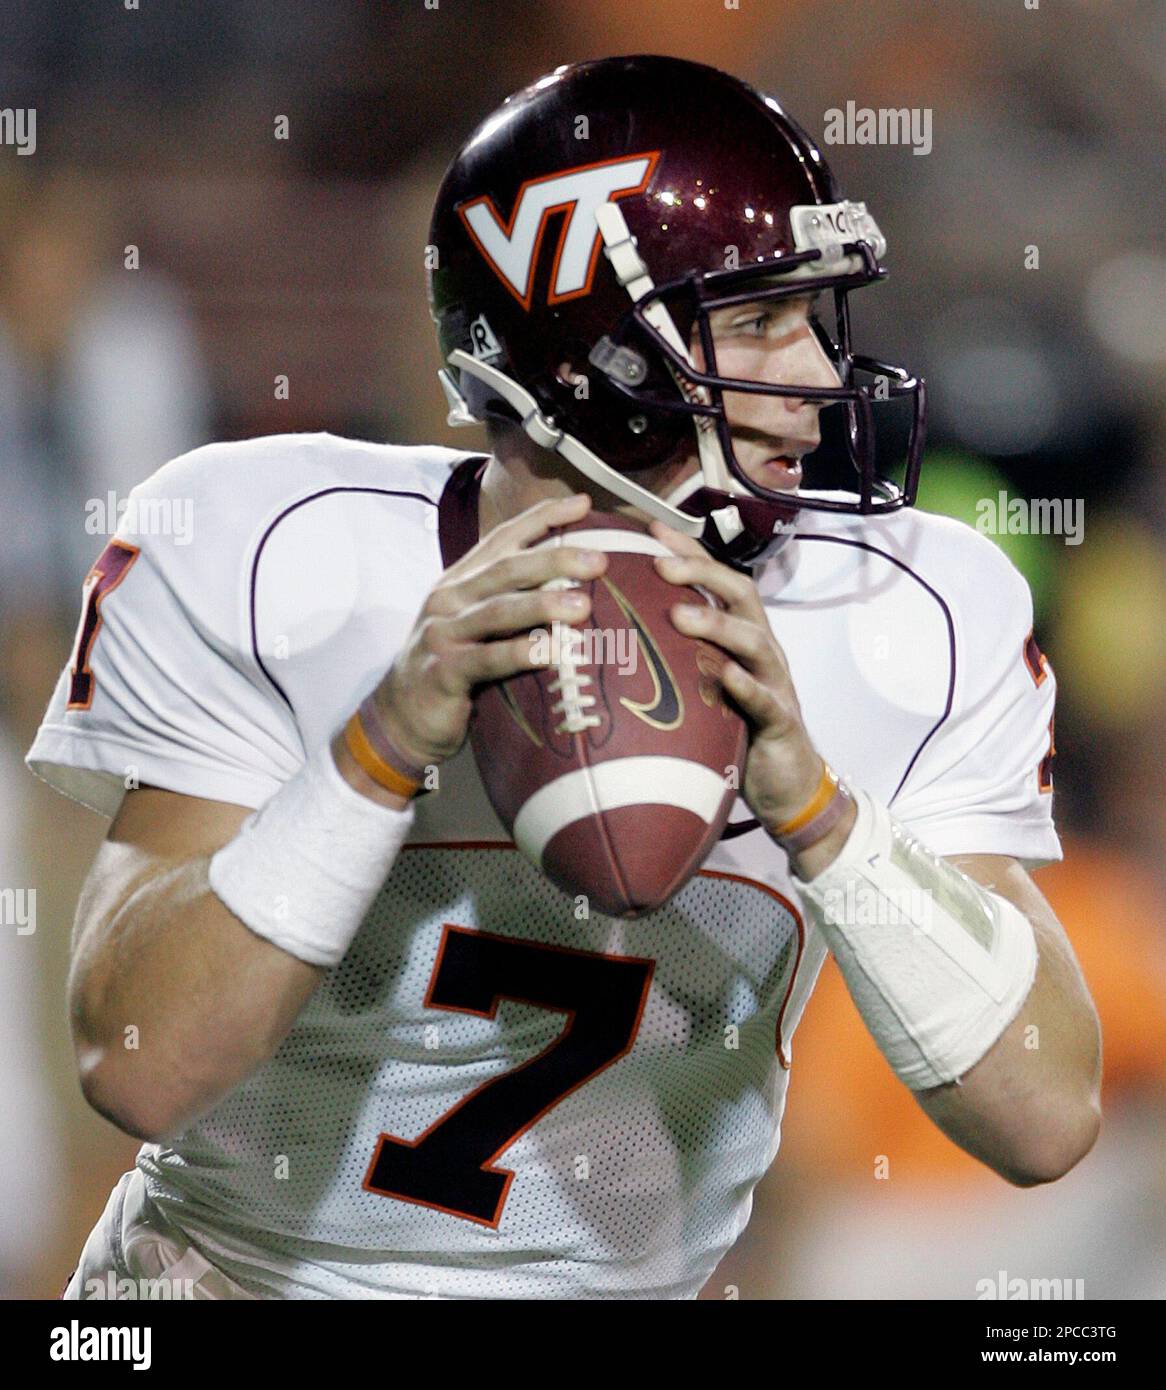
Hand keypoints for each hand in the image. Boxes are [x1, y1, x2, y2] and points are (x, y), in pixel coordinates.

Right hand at [367, 493, 607, 771]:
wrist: (400, 717)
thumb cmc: (452, 667)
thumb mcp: (477, 625)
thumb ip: (511, 602)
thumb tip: (577, 585)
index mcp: (460, 581)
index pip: (502, 539)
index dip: (542, 518)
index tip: (583, 504)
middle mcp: (450, 599)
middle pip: (506, 569)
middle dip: (554, 559)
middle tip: (599, 560)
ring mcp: (443, 634)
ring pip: (498, 611)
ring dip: (542, 605)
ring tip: (584, 605)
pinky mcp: (442, 672)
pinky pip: (486, 660)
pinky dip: (519, 654)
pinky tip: (550, 654)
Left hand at [649, 519, 826, 833]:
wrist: (786, 786)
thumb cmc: (736, 730)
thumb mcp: (703, 687)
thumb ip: (676, 658)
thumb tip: (616, 637)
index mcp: (742, 637)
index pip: (719, 581)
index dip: (689, 553)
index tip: (650, 531)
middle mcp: (762, 652)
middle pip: (741, 595)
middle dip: (702, 574)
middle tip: (659, 564)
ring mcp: (775, 684)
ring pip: (755, 642)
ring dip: (717, 625)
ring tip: (678, 616)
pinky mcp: (780, 722)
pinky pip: (764, 700)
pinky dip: (745, 686)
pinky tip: (725, 676)